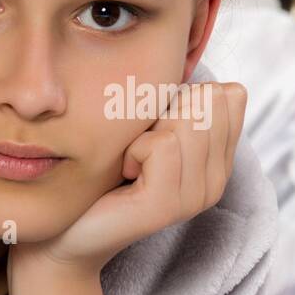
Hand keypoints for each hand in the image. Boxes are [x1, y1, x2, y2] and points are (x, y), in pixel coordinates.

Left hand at [24, 80, 247, 271]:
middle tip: (137, 149)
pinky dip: (132, 150)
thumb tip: (185, 61)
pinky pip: (161, 145)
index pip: (230, 95)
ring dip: (144, 132)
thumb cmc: (99, 177)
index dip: (183, 98)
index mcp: (218, 160)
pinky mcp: (167, 205)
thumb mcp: (144, 130)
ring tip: (129, 163)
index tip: (154, 130)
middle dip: (163, 112)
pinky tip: (123, 174)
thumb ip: (175, 104)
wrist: (64, 233)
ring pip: (186, 121)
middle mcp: (217, 180)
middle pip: (209, 102)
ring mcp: (195, 196)